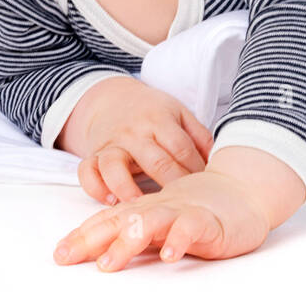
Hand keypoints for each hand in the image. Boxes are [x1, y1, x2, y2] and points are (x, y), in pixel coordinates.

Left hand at [53, 168, 272, 270]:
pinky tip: (167, 256)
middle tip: (67, 257)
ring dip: (128, 242)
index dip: (83, 235)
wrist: (245, 190)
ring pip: (150, 222)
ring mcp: (182, 211)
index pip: (108, 219)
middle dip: (91, 239)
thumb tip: (100, 252)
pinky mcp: (207, 220)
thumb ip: (136, 233)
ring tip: (108, 263)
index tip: (59, 253)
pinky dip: (178, 240)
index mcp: (146, 207)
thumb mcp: (164, 220)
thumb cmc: (201, 208)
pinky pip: (191, 228)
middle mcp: (159, 207)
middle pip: (120, 219)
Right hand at [59, 77, 214, 204]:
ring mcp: (111, 144)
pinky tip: (109, 202)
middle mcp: (134, 132)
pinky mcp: (92, 155)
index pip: (180, 147)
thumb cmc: (152, 112)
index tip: (204, 189)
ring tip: (137, 207)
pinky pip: (87, 171)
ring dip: (125, 187)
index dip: (194, 169)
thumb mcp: (178, 113)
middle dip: (169, 183)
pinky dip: (95, 187)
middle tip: (181, 206)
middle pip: (154, 159)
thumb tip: (218, 162)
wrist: (111, 99)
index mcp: (160, 119)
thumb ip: (198, 136)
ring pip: (114, 165)